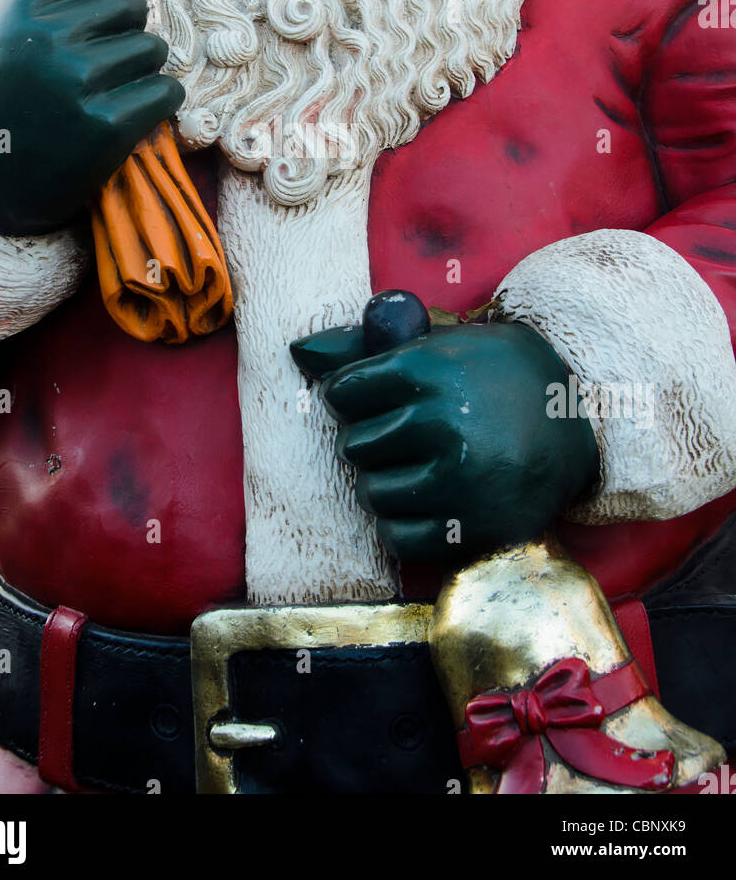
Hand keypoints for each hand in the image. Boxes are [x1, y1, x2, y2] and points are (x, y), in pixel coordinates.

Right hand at [0, 0, 183, 235]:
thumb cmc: (1, 91)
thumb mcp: (8, 27)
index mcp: (22, 6)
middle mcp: (50, 38)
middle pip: (131, 7)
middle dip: (130, 26)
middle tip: (105, 55)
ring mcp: (79, 83)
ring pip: (153, 49)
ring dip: (142, 65)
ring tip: (109, 87)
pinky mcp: (107, 127)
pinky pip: (166, 91)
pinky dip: (158, 99)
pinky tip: (131, 110)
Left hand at [291, 297, 598, 564]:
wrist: (582, 414)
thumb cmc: (499, 373)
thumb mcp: (442, 343)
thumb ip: (366, 347)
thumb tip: (298, 352)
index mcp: (430, 369)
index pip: (344, 390)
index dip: (354, 394)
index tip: (379, 396)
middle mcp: (441, 423)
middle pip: (354, 444)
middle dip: (372, 438)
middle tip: (408, 431)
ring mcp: (459, 479)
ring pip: (372, 493)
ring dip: (387, 482)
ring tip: (421, 465)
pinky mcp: (473, 527)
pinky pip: (398, 536)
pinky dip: (404, 523)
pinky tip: (431, 499)